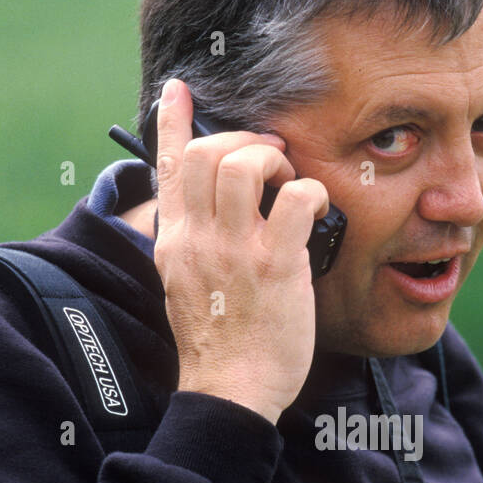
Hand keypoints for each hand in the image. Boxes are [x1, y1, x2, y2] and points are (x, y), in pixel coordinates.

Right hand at [153, 78, 329, 424]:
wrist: (230, 392)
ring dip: (272, 159)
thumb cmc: (220, 348)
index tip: (178, 90)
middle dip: (240, 140)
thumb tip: (211, 218)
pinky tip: (316, 210)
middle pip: (203, 152)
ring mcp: (233, 250)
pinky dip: (309, 192)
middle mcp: (197, 239)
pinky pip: (294, 198)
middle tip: (270, 157)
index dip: (172, 122)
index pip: (167, 168)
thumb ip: (195, 248)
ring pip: (241, 163)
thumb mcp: (187, 289)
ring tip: (289, 181)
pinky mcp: (274, 265)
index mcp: (174, 244)